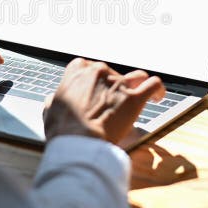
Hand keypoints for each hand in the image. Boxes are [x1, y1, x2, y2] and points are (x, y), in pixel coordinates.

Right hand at [43, 58, 164, 143]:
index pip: (88, 66)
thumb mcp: (49, 109)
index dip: (92, 79)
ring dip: (138, 84)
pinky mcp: (134, 98)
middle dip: (113, 86)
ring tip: (141, 93)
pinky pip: (153, 84)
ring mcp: (118, 83)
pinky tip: (158, 97)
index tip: (94, 90)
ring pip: (136, 76)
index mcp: (77, 71)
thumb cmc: (62, 128)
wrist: (78, 141)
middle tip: (112, 104)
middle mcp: (99, 72)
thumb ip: (55, 99)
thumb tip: (55, 99)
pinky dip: (157, 90)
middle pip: (112, 73)